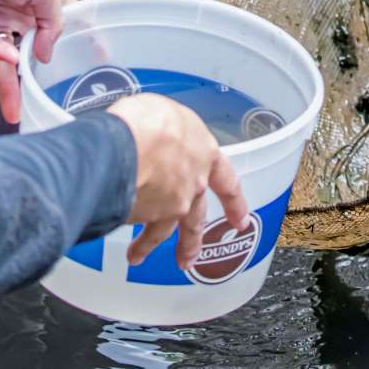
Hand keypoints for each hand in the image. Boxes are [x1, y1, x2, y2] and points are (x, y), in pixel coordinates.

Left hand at [0, 0, 69, 123]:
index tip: (96, 59)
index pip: (67, 20)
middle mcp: (24, 8)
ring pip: (11, 59)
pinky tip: (9, 60)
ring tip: (20, 109)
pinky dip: (0, 58)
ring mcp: (0, 19)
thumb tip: (48, 52)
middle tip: (52, 97)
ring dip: (14, 84)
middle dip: (43, 73)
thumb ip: (52, 22)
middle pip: (38, 47)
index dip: (80, 38)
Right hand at [107, 94, 250, 269]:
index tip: (240, 219)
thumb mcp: (166, 113)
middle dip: (193, 238)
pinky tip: (131, 252)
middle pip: (198, 216)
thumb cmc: (147, 121)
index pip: (226, 180)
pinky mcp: (151, 218)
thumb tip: (158, 135)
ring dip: (156, 246)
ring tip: (144, 256)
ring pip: (169, 231)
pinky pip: (146, 234)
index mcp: (203, 153)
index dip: (234, 201)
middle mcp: (193, 184)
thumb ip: (168, 132)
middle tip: (191, 256)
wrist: (127, 144)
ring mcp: (174, 204)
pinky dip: (139, 245)